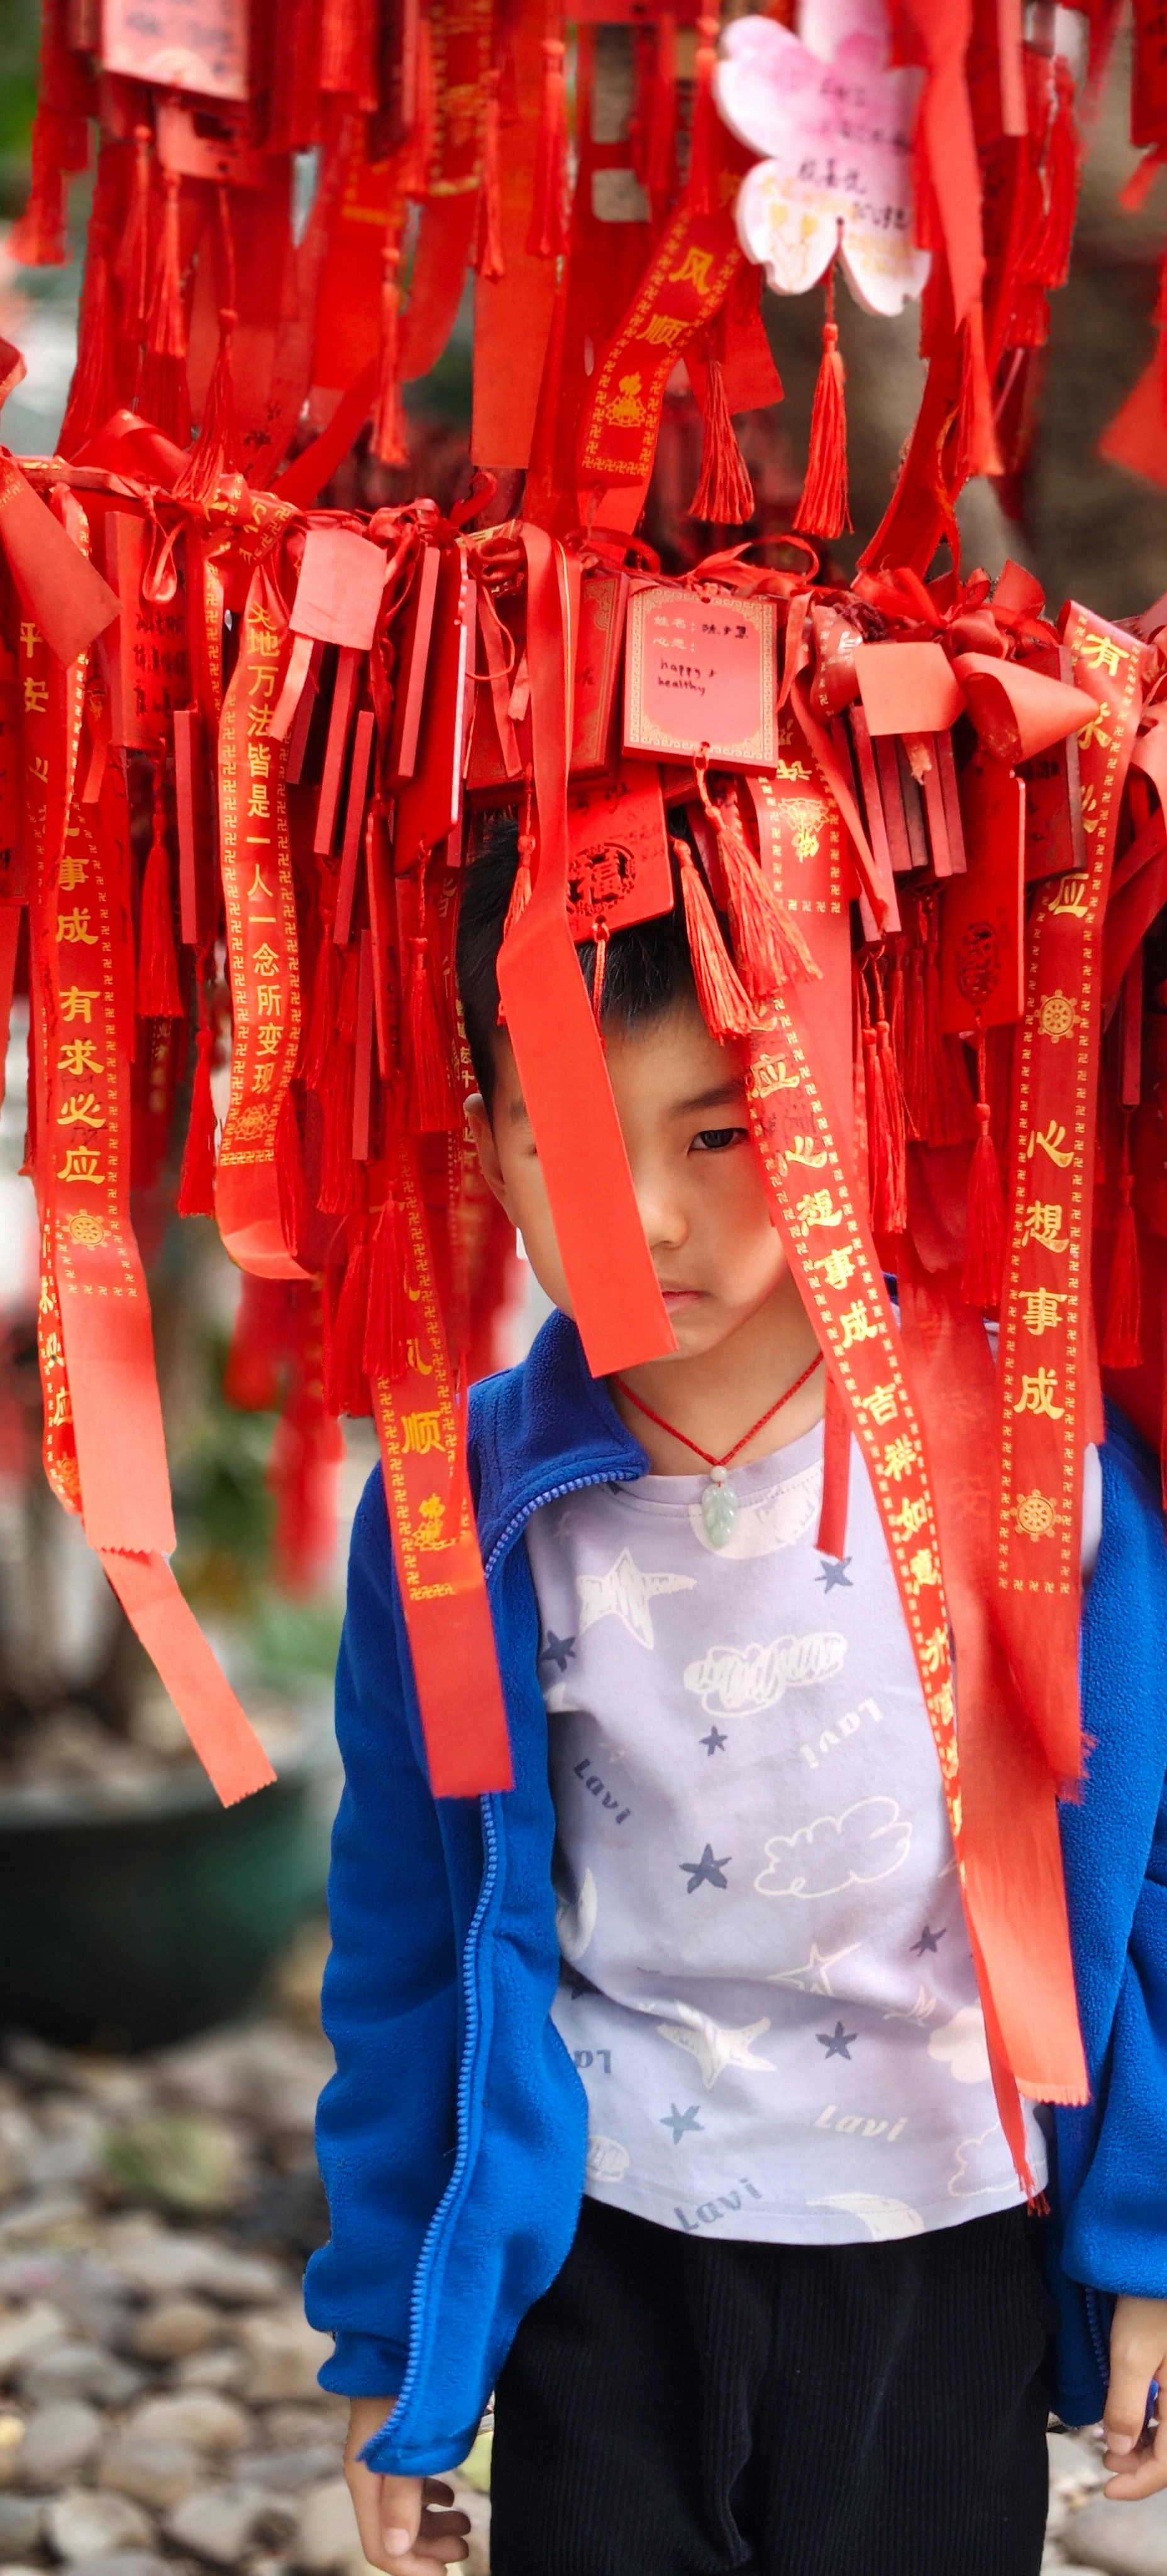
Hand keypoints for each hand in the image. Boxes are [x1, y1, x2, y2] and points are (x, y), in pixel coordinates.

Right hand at [344, 2397, 469, 2571]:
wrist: (400, 2332)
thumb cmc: (407, 2383)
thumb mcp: (407, 2442)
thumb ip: (402, 2497)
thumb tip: (398, 2549)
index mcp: (366, 2480)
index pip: (381, 2547)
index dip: (412, 2569)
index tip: (447, 2575)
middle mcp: (370, 2474)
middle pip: (395, 2534)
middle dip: (429, 2550)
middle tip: (466, 2545)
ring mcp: (383, 2458)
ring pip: (404, 2512)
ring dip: (433, 2527)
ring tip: (465, 2524)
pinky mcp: (396, 2441)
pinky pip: (410, 2487)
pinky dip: (431, 2500)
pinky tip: (450, 2496)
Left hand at [1102, 2296, 1166, 2498]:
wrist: (1165, 2257)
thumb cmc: (1152, 2301)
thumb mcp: (1130, 2354)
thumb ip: (1124, 2407)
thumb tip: (1117, 2449)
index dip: (1138, 2484)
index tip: (1107, 2489)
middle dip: (1140, 2465)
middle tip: (1105, 2460)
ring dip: (1147, 2445)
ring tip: (1114, 2442)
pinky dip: (1156, 2425)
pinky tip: (1135, 2418)